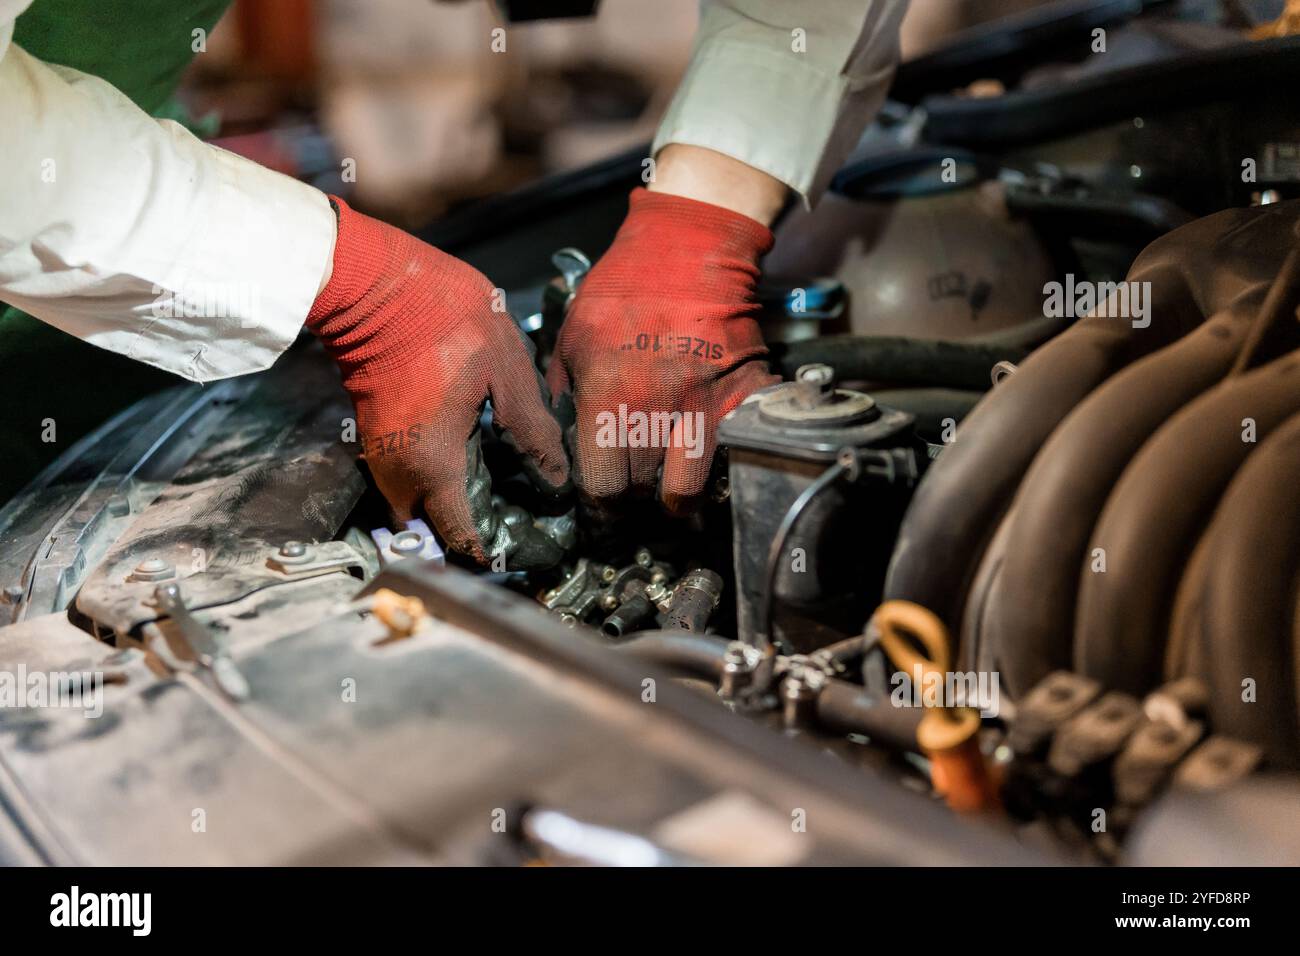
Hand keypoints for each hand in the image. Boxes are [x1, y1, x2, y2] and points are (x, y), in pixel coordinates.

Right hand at [307, 198, 568, 568]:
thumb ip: (533, 429)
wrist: (373, 282)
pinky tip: (484, 466)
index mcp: (433, 464)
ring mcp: (383, 459)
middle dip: (477, 541)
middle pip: (437, 537)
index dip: (499, 554)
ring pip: (420, 514)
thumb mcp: (506, 369)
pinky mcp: (378, 440)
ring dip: (459, 514)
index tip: (533, 547)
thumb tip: (555, 479)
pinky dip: (443, 490)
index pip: (463, 541)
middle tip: (525, 524)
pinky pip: (411, 486)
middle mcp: (400, 475)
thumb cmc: (441, 315)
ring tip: (511, 496)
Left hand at [547, 188, 777, 513]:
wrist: (691, 247)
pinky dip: (720, 464)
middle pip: (641, 489)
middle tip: (631, 495)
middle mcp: (657, 405)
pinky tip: (707, 461)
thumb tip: (559, 435)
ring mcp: (705, 403)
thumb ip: (564, 389)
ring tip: (669, 496)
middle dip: (632, 499)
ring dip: (676, 499)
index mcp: (608, 391)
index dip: (599, 501)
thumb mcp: (573, 332)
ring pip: (688, 487)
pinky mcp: (744, 394)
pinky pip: (732, 452)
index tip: (600, 502)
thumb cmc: (627, 286)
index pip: (602, 481)